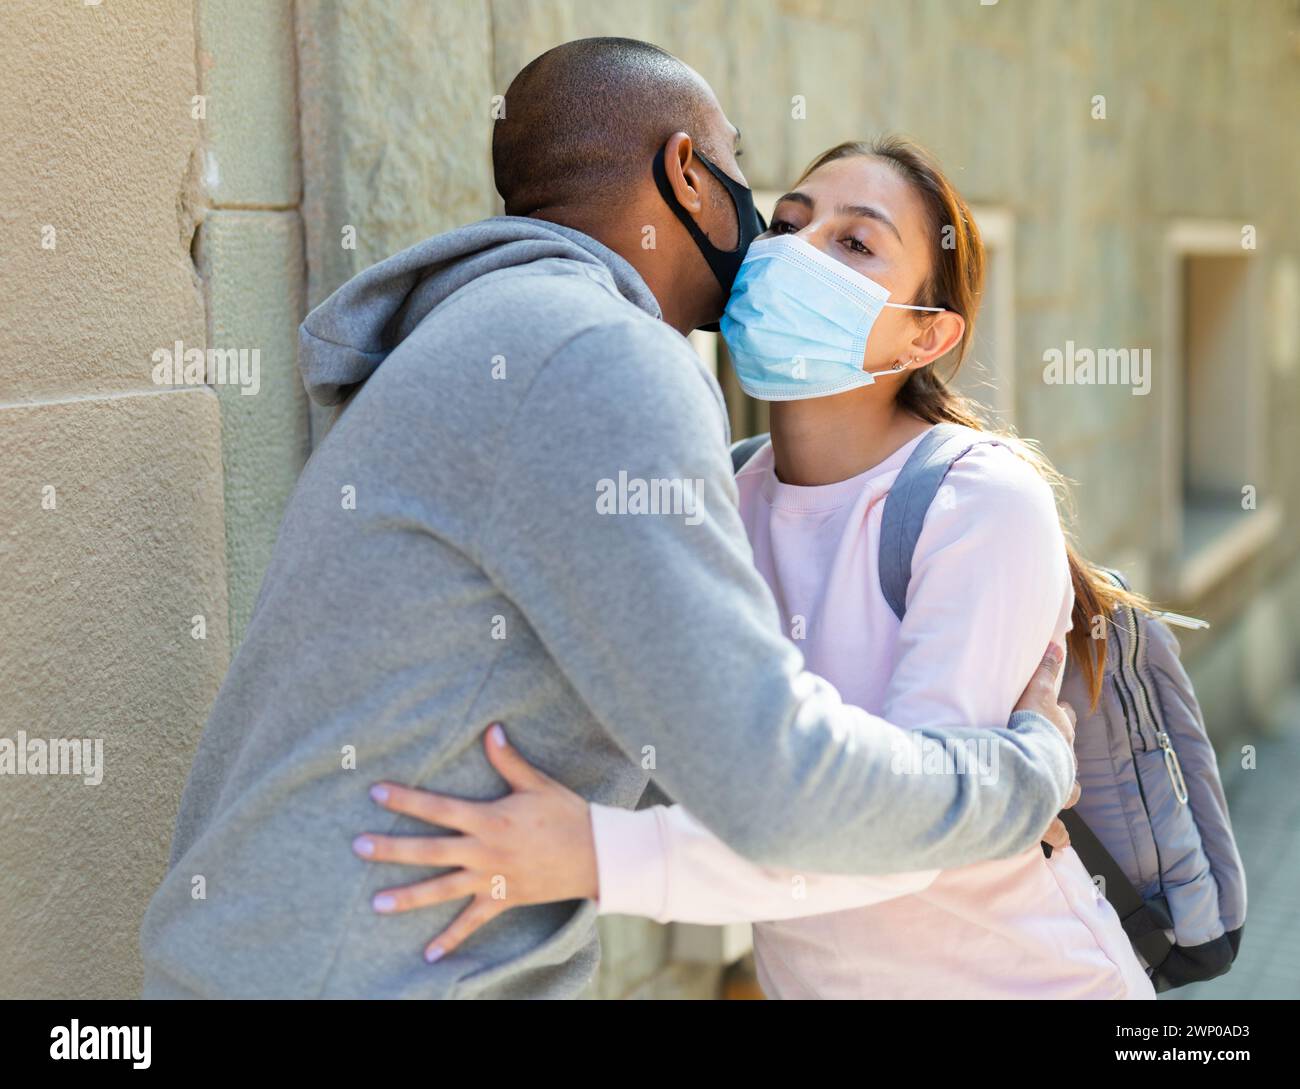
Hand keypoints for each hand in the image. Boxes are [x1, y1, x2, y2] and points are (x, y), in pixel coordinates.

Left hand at [354, 724, 597, 963]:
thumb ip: (509, 761)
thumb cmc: (567, 814)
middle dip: (391, 849)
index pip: (438, 808)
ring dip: (408, 897)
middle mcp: (484, 850)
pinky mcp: (502, 899)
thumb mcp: (537, 783)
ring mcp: (491, 878)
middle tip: (358, 847)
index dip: (406, 800)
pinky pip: (472, 922)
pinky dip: (451, 938)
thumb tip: (490, 730)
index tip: (376, 793)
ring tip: (375, 903)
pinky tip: (429, 953)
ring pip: (442, 889)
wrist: (597, 854)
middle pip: (429, 850)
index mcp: (489, 818)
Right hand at [1013, 643, 1080, 850]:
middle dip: (1063, 758)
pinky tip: (1058, 845)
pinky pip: (1053, 832)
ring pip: (1068, 794)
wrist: (1027, 771)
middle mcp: (1062, 763)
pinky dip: (1056, 837)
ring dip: (1063, 794)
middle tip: (1052, 757)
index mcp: (1058, 734)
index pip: (1064, 720)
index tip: (1059, 712)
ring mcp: (1055, 792)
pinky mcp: (1045, 819)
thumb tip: (1058, 643)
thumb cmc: (1028, 731)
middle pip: (1069, 759)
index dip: (1060, 716)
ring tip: (1058, 799)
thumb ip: (1044, 670)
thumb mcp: (1036, 694)